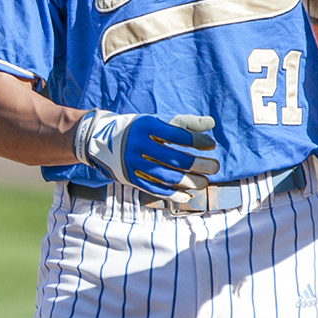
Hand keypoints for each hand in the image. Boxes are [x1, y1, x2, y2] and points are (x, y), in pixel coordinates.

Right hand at [74, 111, 218, 200]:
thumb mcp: (158, 122)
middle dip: (198, 165)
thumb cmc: (140, 130)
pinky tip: (187, 195)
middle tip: (215, 167)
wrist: (102, 140)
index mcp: (148, 127)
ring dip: (188, 182)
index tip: (211, 146)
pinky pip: (154, 189)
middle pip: (173, 159)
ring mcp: (134, 163)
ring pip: (166, 177)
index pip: (177, 135)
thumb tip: (211, 124)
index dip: (196, 141)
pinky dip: (172, 194)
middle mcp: (139, 145)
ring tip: (205, 183)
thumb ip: (185, 123)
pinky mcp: (131, 178)